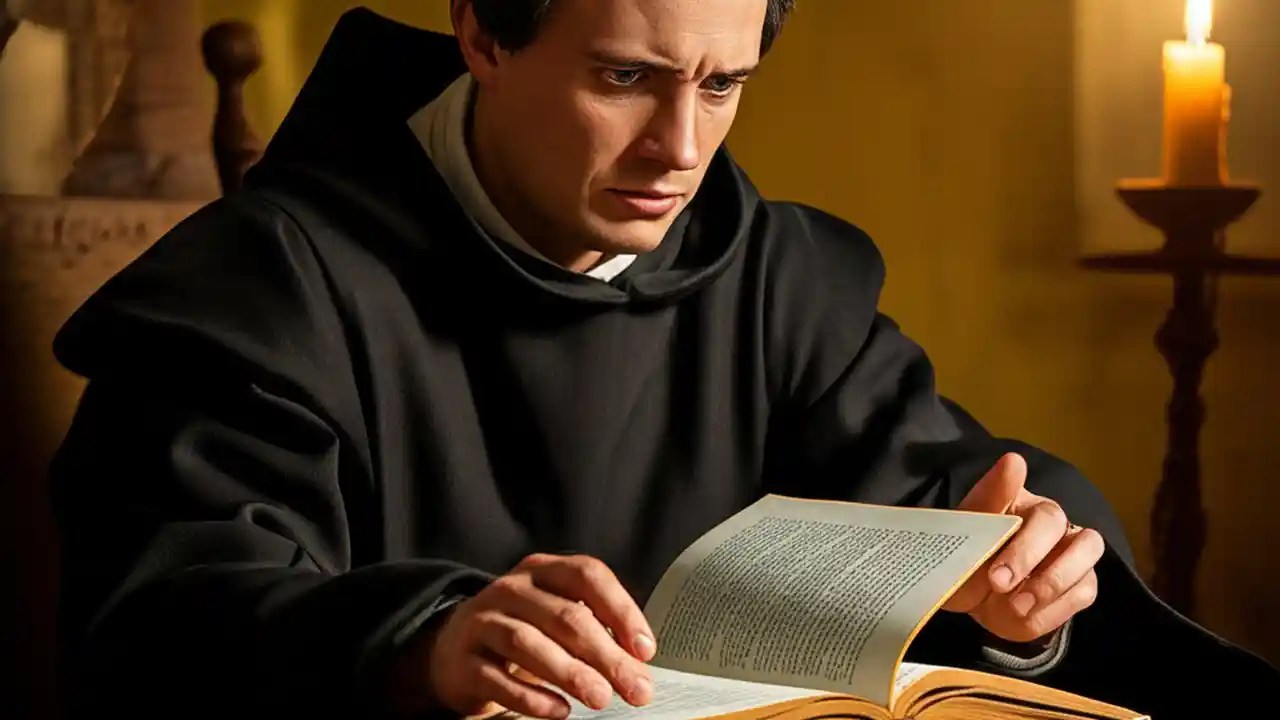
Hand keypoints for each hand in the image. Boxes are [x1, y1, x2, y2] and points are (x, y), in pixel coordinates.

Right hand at [398, 553, 656, 718]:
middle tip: (635, 687)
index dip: (621, 610)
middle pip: (565, 616)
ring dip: (569, 672)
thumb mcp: (556, 616)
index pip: (587, 576)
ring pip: (528, 643)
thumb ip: (597, 630)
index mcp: (543, 571)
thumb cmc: (523, 630)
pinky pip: (497, 678)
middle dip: (605, 654)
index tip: (645, 649)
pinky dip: (530, 696)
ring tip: (600, 697)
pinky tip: (559, 710)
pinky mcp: (464, 661)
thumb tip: (638, 664)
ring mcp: (483, 622)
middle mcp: (511, 589)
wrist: (454, 649)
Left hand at [942, 453, 1104, 642]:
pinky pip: (1080, 598)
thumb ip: (990, 496)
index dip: (1025, 550)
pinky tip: (1021, 613)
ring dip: (1049, 592)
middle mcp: (1060, 528)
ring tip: (1012, 606)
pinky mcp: (1080, 586)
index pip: (1047, 518)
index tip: (996, 574)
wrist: (968, 591)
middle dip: (1043, 574)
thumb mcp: (967, 527)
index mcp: (1032, 506)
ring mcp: (1074, 557)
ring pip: (1086, 572)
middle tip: (999, 587)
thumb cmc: (970, 552)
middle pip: (1080, 544)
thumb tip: (1014, 461)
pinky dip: (1050, 612)